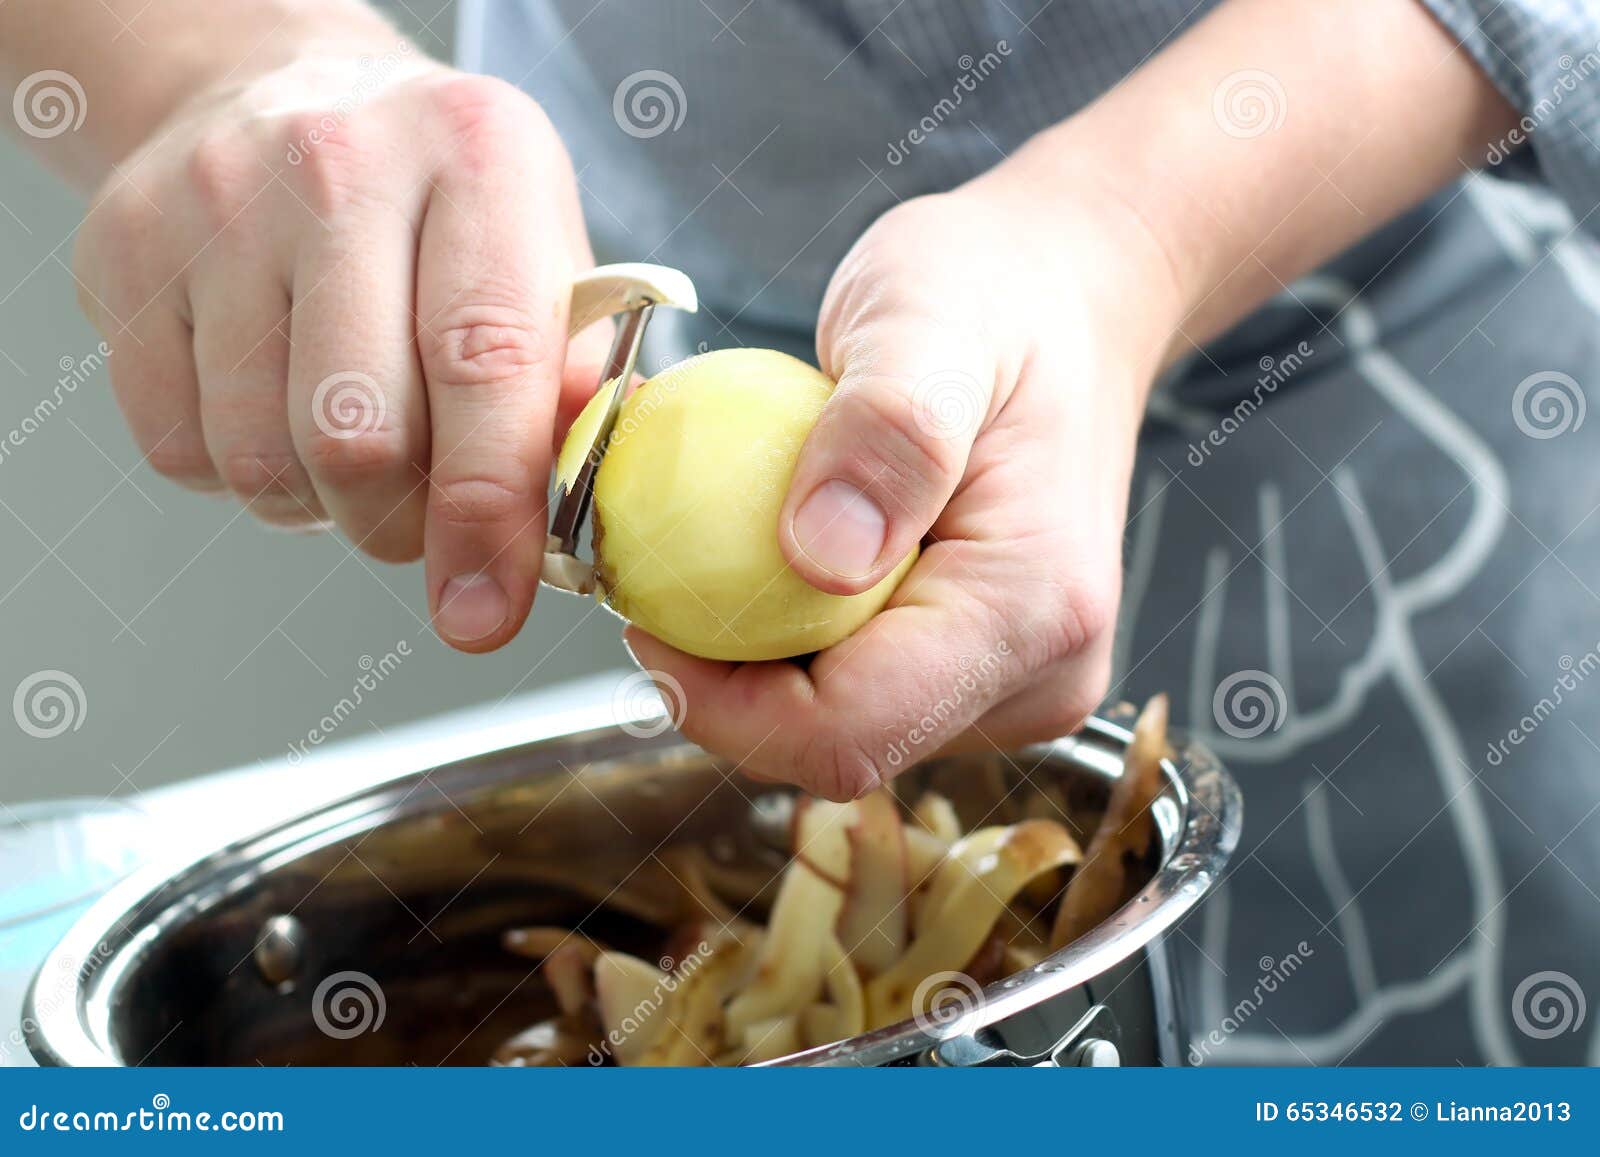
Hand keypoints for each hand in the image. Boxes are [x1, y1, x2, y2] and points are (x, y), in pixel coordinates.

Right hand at [73, 54, 600, 650]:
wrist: (279, 94)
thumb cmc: (439, 203)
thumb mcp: (541, 255)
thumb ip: (570, 387)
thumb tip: (562, 533)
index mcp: (477, 157)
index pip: (483, 361)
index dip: (487, 509)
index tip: (485, 608)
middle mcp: (339, 166)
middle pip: (359, 436)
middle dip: (400, 526)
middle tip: (422, 516)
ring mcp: (215, 204)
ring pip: (263, 460)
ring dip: (319, 504)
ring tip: (348, 439)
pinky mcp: (124, 254)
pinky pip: (178, 450)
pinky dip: (239, 473)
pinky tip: (272, 405)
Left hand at [625, 179, 1181, 799]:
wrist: (1066, 298)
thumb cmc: (1002, 294)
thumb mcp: (929, 318)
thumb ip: (886, 431)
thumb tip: (821, 560)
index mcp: (1034, 610)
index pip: (849, 733)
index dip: (721, 705)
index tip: (647, 611)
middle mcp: (1040, 674)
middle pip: (837, 745)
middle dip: (729, 680)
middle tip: (667, 562)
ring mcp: (1015, 682)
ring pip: (842, 727)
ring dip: (758, 660)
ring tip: (722, 545)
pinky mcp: (983, 669)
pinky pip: (860, 689)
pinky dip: (793, 638)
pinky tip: (767, 557)